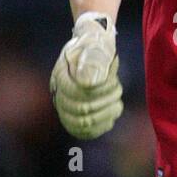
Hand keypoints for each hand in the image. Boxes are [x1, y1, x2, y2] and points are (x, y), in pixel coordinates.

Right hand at [49, 11, 122, 138]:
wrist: (92, 49)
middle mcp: (59, 91)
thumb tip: (89, 83)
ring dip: (106, 115)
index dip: (100, 91)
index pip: (78, 92)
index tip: (113, 81)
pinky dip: (101, 126)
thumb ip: (95, 60)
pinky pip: (83, 132)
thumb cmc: (96, 45)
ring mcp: (65, 106)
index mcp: (62, 73)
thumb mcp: (97, 44)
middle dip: (106, 102)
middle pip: (80, 110)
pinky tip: (111, 115)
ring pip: (82, 124)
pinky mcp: (74, 117)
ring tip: (117, 103)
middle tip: (118, 90)